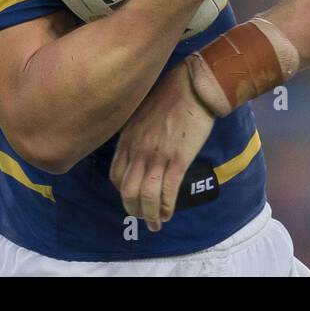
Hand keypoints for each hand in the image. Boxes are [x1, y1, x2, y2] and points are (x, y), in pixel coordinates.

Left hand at [110, 61, 216, 230]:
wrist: (193, 86)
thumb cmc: (171, 93)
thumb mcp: (141, 111)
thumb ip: (136, 132)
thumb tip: (139, 148)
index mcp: (127, 138)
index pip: (116, 175)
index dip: (122, 191)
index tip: (132, 196)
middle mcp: (137, 150)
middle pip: (127, 191)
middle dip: (133, 209)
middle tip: (141, 217)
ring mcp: (157, 156)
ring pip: (145, 197)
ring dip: (148, 215)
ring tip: (155, 224)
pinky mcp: (177, 160)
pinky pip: (167, 192)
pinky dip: (166, 208)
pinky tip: (168, 213)